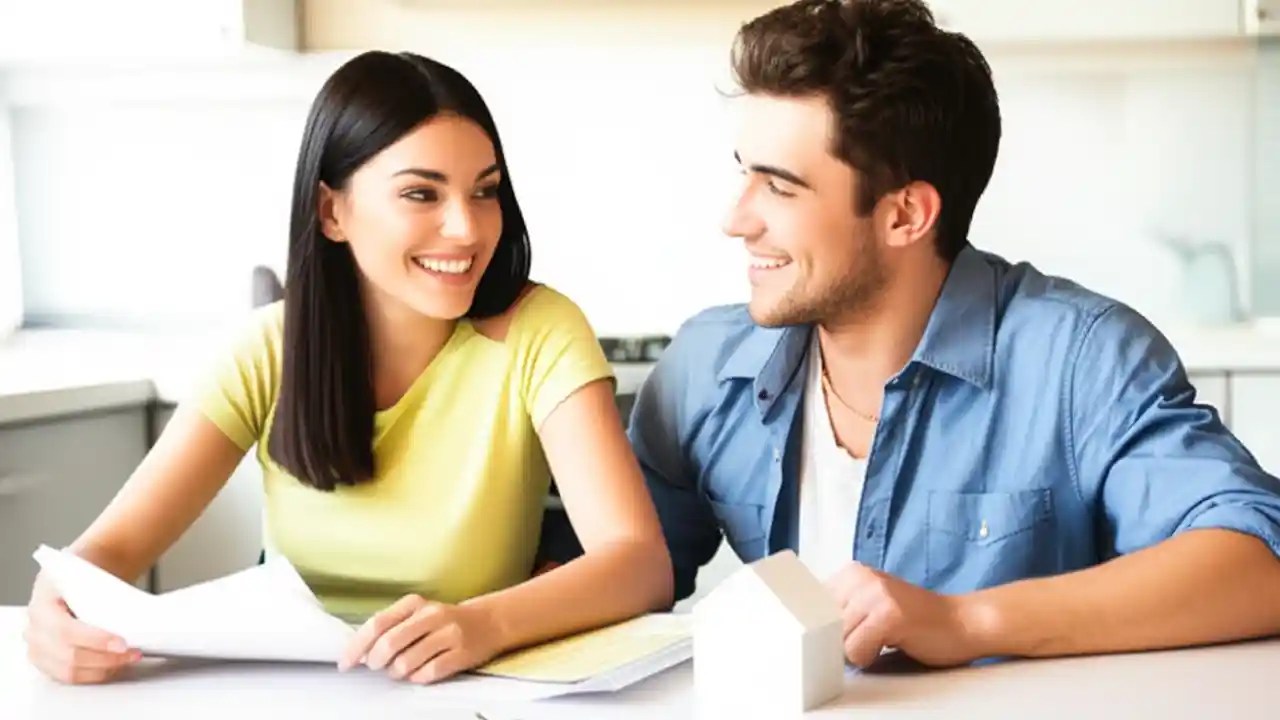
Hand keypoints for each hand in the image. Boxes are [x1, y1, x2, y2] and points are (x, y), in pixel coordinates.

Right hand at [24, 571, 141, 683]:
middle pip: (66, 656)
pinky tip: (115, 665)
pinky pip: (70, 676)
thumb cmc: (88, 569)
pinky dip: (95, 673)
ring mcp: (38, 646)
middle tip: (132, 653)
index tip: (122, 643)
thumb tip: (121, 616)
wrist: (84, 571)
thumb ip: (98, 592)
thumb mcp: (93, 568)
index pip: (64, 630)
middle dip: (104, 658)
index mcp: (41, 602)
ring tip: (128, 659)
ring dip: (102, 669)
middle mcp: (34, 627)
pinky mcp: (48, 660)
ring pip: (68, 671)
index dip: (95, 640)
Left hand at [338, 594, 505, 683]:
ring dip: (397, 672)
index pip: (377, 624)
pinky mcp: (461, 654)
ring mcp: (448, 634)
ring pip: (406, 663)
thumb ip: (390, 627)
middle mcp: (432, 615)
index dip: (357, 646)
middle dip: (376, 661)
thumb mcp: (416, 614)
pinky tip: (420, 672)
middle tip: (377, 666)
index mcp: (414, 603)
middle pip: (389, 644)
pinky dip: (418, 677)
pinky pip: (428, 673)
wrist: (488, 622)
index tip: (346, 663)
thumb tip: (360, 652)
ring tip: (403, 669)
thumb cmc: (444, 622)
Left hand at [826, 563, 980, 668]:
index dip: (824, 627)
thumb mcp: (872, 603)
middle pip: (823, 624)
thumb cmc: (916, 620)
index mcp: (852, 572)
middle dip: (841, 640)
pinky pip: (856, 649)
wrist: (962, 622)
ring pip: (838, 639)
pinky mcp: (889, 614)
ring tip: (881, 640)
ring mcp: (875, 593)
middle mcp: (860, 577)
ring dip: (856, 650)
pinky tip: (889, 645)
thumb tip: (807, 627)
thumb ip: (843, 608)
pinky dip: (868, 657)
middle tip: (869, 638)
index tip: (844, 632)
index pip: (812, 606)